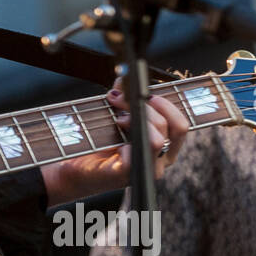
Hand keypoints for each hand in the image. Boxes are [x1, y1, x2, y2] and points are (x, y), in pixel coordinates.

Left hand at [40, 79, 189, 204]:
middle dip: (148, 106)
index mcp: (164, 144)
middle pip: (174, 127)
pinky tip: (113, 142)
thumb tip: (124, 79)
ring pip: (157, 139)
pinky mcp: (127, 176)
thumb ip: (122, 98)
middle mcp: (161, 159)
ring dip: (136, 119)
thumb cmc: (96, 142)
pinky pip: (136, 155)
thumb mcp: (113, 114)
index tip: (146, 93)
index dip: (168, 105)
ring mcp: (146, 170)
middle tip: (120, 99)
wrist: (75, 166)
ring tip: (117, 118)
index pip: (181, 124)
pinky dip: (124, 143)